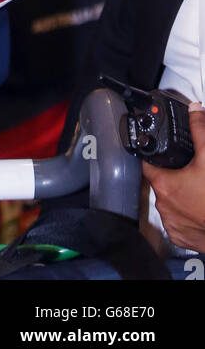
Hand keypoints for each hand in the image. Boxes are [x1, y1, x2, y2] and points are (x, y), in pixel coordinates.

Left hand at [143, 102, 204, 251]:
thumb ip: (199, 131)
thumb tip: (194, 111)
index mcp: (164, 184)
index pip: (148, 164)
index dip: (154, 156)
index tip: (159, 152)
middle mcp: (162, 205)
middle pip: (161, 182)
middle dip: (173, 175)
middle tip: (188, 171)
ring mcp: (171, 224)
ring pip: (170, 202)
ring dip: (179, 195)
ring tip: (196, 189)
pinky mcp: (180, 237)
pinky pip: (178, 221)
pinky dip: (186, 213)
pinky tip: (198, 207)